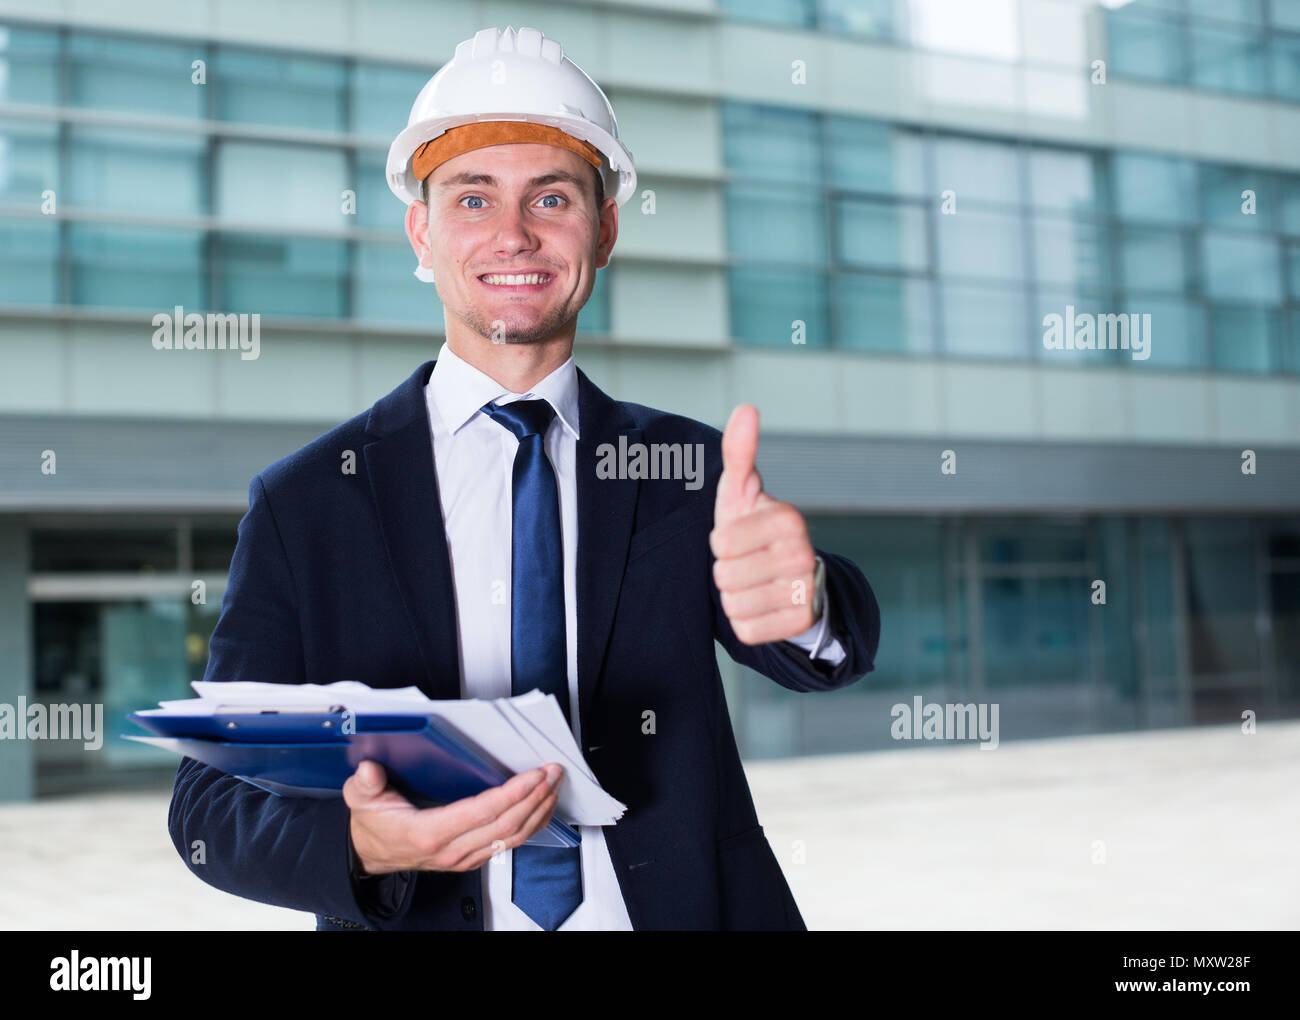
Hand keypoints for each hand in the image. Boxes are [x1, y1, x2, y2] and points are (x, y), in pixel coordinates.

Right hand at [344, 760, 563, 874]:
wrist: (372, 855)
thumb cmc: (373, 825)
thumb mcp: (360, 800)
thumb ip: (364, 784)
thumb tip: (369, 770)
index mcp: (429, 833)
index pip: (481, 813)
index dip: (512, 794)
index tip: (533, 776)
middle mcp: (452, 849)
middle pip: (506, 825)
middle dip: (535, 797)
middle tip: (553, 773)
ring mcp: (465, 857)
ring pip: (513, 837)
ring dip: (539, 810)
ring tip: (555, 786)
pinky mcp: (472, 857)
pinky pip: (509, 843)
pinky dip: (531, 824)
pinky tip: (542, 808)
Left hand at [710, 403, 818, 644]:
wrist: (786, 577)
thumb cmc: (752, 528)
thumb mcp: (741, 491)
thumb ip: (739, 452)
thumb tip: (746, 408)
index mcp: (789, 518)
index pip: (722, 543)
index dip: (720, 542)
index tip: (739, 537)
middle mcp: (804, 554)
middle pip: (725, 575)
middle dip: (725, 571)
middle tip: (745, 562)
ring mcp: (804, 591)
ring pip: (734, 604)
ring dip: (733, 596)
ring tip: (751, 583)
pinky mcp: (799, 624)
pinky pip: (746, 630)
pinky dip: (744, 621)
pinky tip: (760, 605)